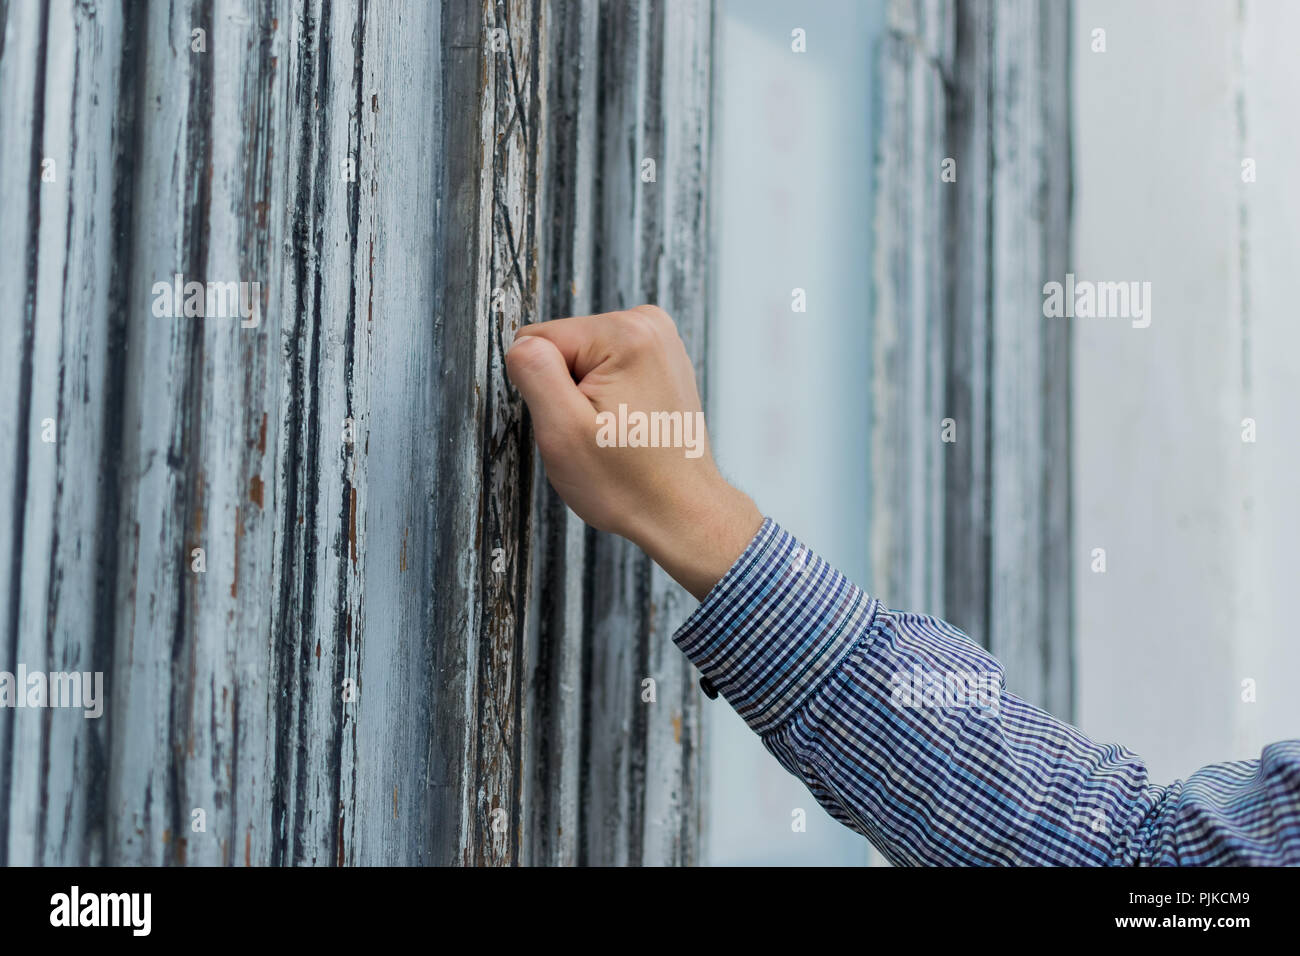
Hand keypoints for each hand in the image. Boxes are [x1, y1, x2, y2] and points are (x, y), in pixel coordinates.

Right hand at [505, 305, 762, 599]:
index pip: (539, 340)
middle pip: (563, 347)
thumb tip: (521, 344)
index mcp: (625, 334)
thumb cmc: (630, 484)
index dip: (544, 389)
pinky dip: (606, 398)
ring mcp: (660, 342)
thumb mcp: (563, 432)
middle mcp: (648, 326)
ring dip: (585, 398)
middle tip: (594, 433)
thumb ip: (535, 374)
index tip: (576, 420)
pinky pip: (606, 369)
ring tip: (612, 433)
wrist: (680, 512)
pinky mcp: (661, 361)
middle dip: (567, 392)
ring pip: (582, 360)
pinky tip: (626, 427)